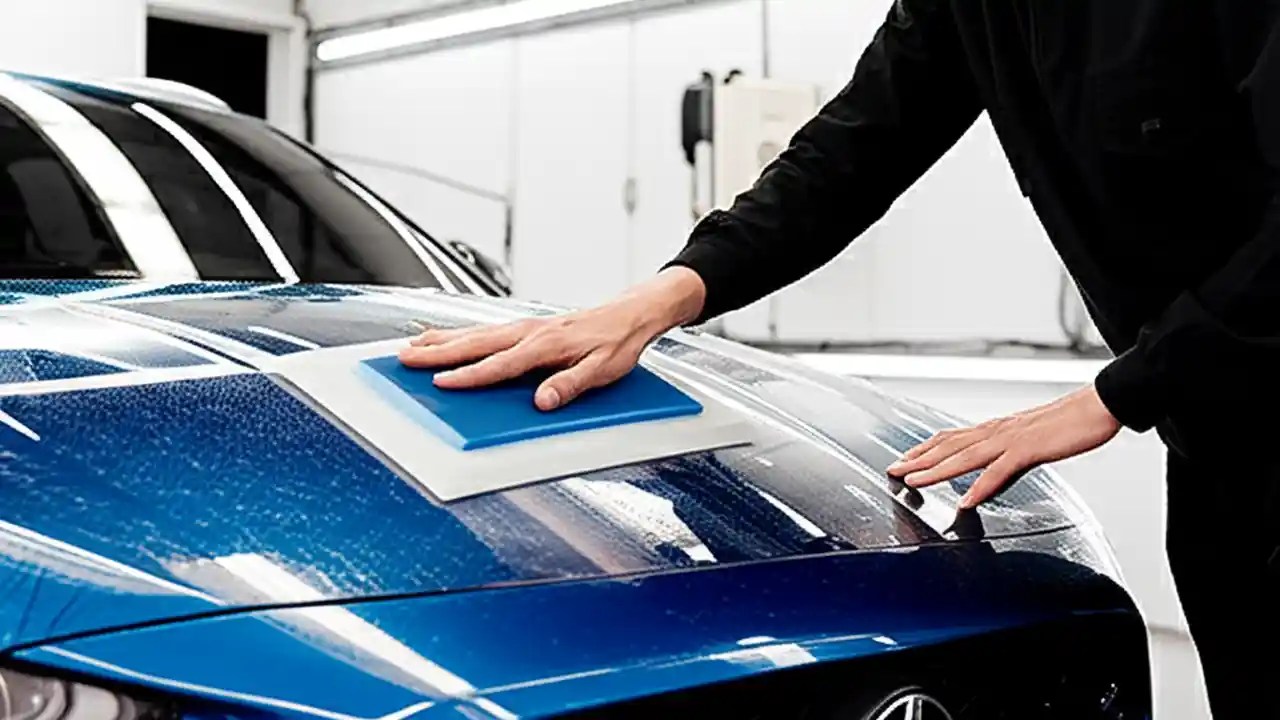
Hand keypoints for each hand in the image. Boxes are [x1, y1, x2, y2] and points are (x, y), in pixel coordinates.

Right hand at [398, 267, 705, 410]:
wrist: (631, 314)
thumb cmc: (618, 342)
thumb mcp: (604, 370)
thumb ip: (570, 385)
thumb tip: (543, 400)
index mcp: (545, 345)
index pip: (499, 365)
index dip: (469, 376)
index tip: (441, 383)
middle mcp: (529, 332)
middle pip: (475, 344)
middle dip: (437, 353)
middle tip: (405, 359)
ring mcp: (525, 327)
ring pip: (474, 334)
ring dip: (441, 340)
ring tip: (411, 347)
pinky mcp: (525, 326)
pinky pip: (485, 329)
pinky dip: (459, 334)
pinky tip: (444, 338)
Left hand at [886, 384, 1120, 508]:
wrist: (1099, 406)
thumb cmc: (1069, 424)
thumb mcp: (1031, 443)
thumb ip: (1008, 460)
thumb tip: (990, 478)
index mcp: (996, 429)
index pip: (951, 438)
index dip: (924, 449)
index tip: (903, 461)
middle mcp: (997, 431)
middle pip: (948, 446)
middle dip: (918, 460)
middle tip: (892, 471)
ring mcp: (1011, 439)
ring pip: (964, 456)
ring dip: (936, 470)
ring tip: (913, 482)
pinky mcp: (1029, 449)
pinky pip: (1000, 470)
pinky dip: (981, 486)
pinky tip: (966, 500)